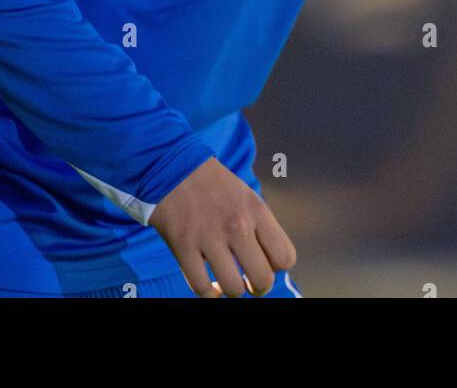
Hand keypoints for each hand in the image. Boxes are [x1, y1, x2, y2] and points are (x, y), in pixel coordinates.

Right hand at [146, 157, 296, 297]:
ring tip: (225, 280)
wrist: (171, 165)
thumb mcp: (244, 195)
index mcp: (256, 210)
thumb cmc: (211, 183)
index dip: (276, 268)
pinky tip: (208, 284)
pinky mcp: (184, 247)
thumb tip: (266, 260)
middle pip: (262, 279)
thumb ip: (257, 225)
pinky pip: (201, 288)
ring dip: (231, 289)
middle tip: (248, 282)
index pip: (285, 257)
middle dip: (257, 287)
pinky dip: (207, 292)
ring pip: (233, 288)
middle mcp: (237, 225)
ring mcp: (210, 237)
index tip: (264, 264)